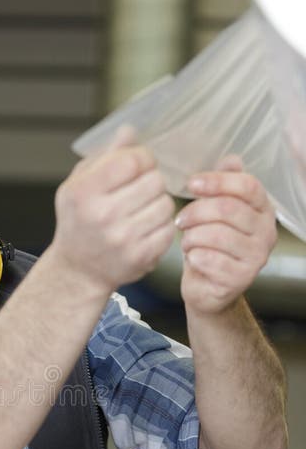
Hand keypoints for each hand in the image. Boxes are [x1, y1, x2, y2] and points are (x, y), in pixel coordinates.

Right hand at [53, 126, 176, 293]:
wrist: (77, 271)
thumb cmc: (78, 221)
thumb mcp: (78, 185)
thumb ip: (104, 156)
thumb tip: (130, 130)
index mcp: (84, 192)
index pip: (132, 160)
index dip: (142, 158)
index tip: (138, 166)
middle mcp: (102, 215)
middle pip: (154, 180)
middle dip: (151, 181)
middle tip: (139, 191)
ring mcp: (123, 239)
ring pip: (166, 204)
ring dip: (158, 203)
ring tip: (142, 210)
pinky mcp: (140, 257)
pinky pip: (169, 229)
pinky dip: (162, 226)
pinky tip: (146, 228)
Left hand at [176, 156, 276, 314]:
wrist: (207, 288)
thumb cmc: (210, 246)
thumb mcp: (216, 212)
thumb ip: (225, 185)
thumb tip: (231, 160)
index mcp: (263, 209)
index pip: (248, 186)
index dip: (217, 181)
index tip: (191, 184)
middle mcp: (267, 232)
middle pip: (228, 209)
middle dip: (196, 211)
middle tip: (181, 219)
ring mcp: (257, 257)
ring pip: (217, 235)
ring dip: (192, 236)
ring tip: (187, 241)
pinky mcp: (241, 278)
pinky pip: (211, 259)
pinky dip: (194, 256)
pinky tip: (193, 257)